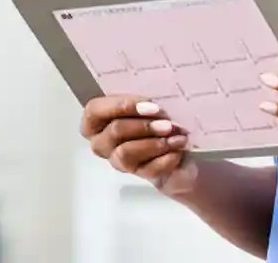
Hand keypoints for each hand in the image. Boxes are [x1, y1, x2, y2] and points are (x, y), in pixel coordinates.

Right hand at [80, 95, 197, 195]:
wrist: (183, 150)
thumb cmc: (160, 119)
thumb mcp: (150, 104)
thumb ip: (143, 102)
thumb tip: (152, 103)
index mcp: (99, 120)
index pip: (94, 111)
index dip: (120, 106)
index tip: (150, 106)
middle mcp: (103, 142)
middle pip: (114, 131)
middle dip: (143, 125)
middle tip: (167, 123)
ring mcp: (119, 161)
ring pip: (126, 153)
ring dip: (153, 143)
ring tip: (176, 137)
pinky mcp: (140, 175)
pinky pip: (147, 169)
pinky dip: (166, 159)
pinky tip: (178, 151)